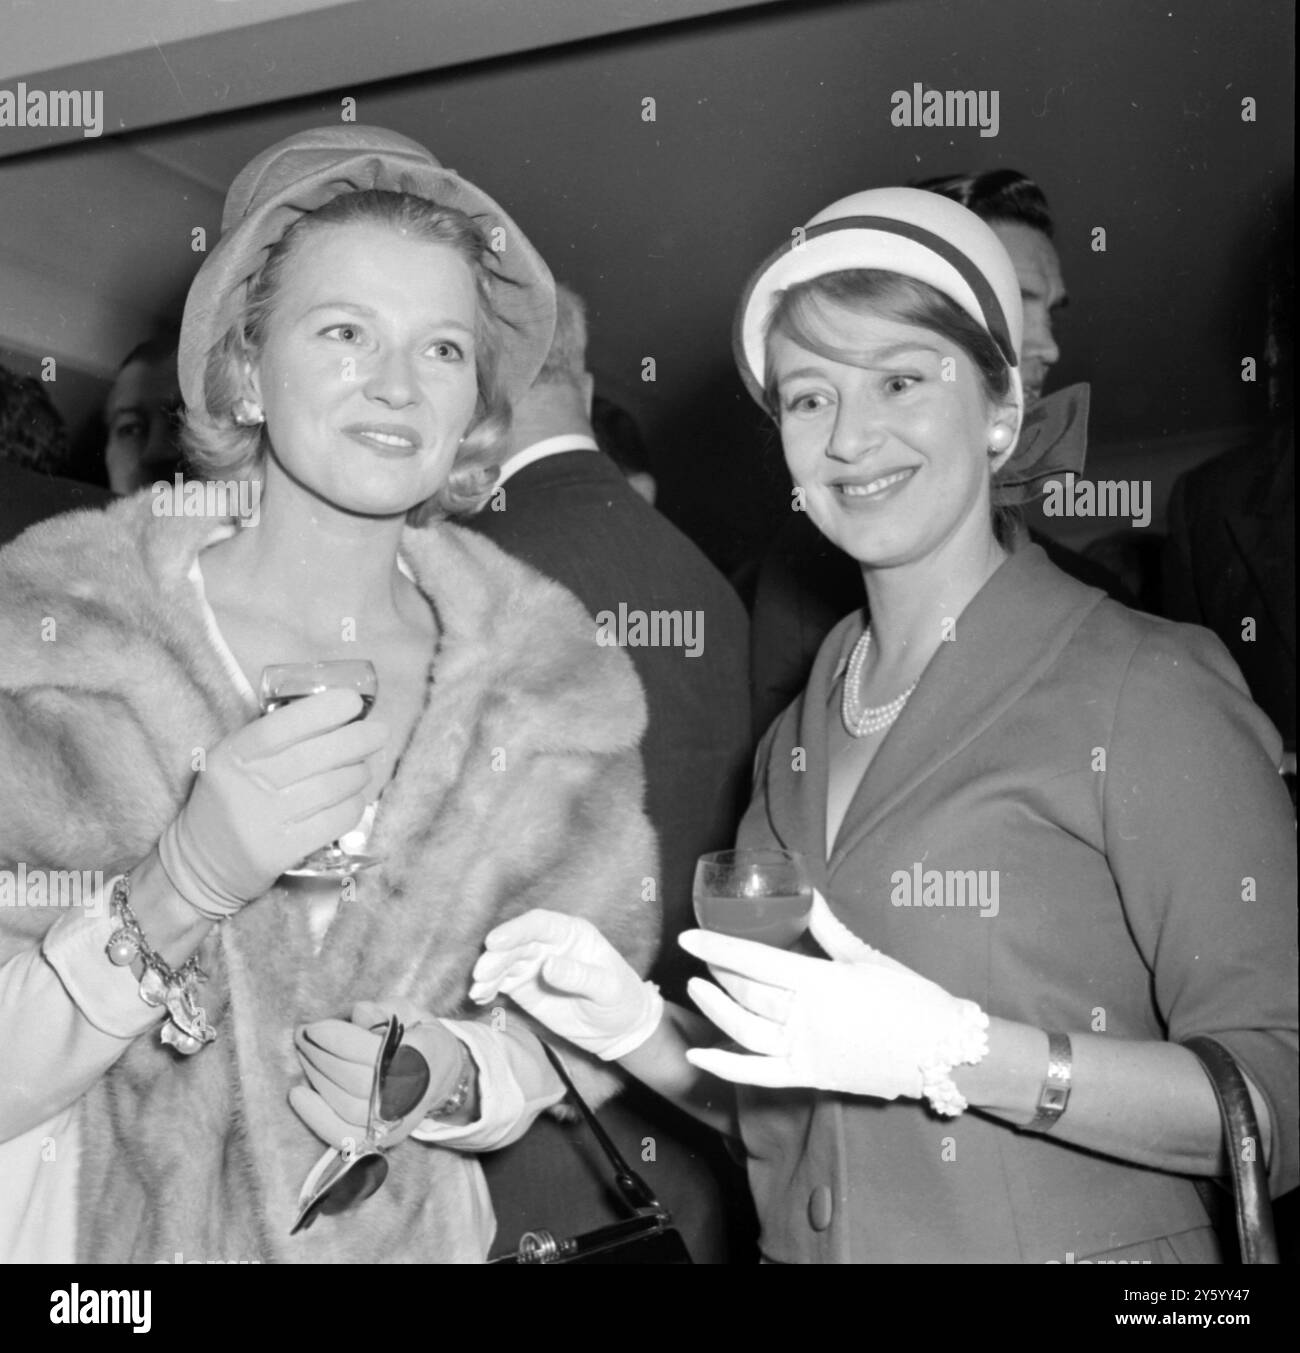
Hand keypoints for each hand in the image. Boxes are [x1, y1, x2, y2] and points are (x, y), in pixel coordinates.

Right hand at [159, 689, 387, 918]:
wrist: (201, 865)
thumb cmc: (230, 802)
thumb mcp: (234, 762)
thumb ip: (273, 740)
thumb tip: (337, 716)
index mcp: (232, 756)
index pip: (279, 727)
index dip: (321, 711)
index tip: (353, 702)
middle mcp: (245, 787)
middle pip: (313, 757)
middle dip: (357, 740)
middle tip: (379, 733)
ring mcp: (263, 822)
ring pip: (330, 788)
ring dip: (358, 774)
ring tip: (363, 769)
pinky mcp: (280, 853)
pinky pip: (332, 822)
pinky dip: (353, 806)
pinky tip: (355, 799)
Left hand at [288, 1000, 464, 1150]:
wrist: (443, 1075)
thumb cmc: (419, 1038)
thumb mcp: (410, 1012)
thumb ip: (384, 1010)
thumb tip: (358, 1013)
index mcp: (422, 1057)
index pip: (371, 1052)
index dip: (336, 1039)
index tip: (312, 1027)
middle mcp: (411, 1094)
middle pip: (354, 1079)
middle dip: (320, 1056)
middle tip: (301, 1036)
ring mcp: (397, 1121)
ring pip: (345, 1105)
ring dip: (316, 1078)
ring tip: (303, 1056)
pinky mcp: (382, 1138)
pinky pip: (344, 1134)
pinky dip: (317, 1117)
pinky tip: (298, 1095)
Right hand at [470, 909, 662, 1060]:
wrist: (618, 1029)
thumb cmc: (621, 1000)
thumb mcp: (608, 989)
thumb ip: (580, 976)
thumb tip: (547, 965)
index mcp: (572, 933)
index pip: (539, 924)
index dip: (515, 930)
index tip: (494, 941)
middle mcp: (549, 944)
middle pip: (516, 943)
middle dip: (496, 956)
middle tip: (480, 974)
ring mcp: (534, 964)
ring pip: (505, 962)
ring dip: (488, 974)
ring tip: (478, 990)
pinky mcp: (525, 987)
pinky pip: (501, 983)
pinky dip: (489, 989)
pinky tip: (479, 998)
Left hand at [678, 929, 987, 1106]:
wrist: (944, 1051)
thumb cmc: (911, 998)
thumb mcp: (867, 958)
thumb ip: (829, 929)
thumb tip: (809, 895)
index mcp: (821, 983)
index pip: (755, 961)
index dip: (718, 946)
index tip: (688, 936)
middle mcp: (808, 1020)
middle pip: (748, 994)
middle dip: (719, 972)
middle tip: (702, 956)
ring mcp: (807, 1053)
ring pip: (746, 1031)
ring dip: (715, 1010)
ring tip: (697, 989)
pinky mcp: (810, 1078)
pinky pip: (758, 1075)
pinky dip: (725, 1068)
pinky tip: (698, 1056)